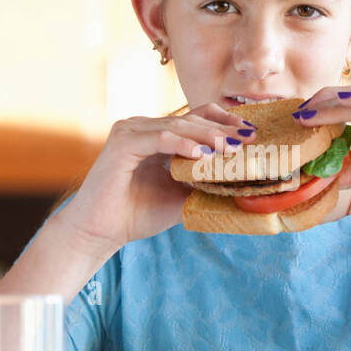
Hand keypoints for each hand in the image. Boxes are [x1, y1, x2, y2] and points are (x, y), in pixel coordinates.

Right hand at [56, 102, 249, 250]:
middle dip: (222, 129)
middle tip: (248, 139)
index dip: (224, 121)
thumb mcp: (181, 195)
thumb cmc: (137, 215)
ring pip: (177, 126)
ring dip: (207, 136)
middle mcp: (143, 127)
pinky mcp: (122, 142)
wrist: (100, 232)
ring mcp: (131, 131)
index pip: (196, 117)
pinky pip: (159, 138)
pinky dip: (182, 144)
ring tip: (231, 148)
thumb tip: (242, 180)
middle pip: (190, 119)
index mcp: (157, 135)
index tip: (250, 132)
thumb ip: (204, 182)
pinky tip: (202, 155)